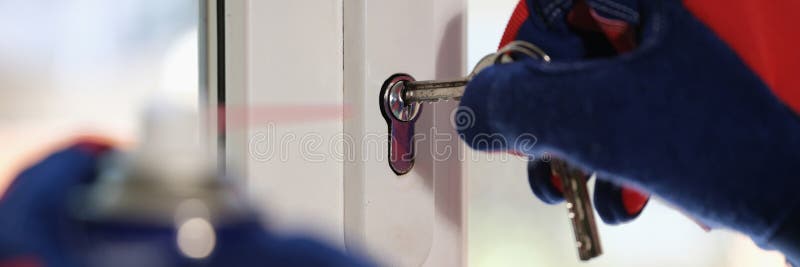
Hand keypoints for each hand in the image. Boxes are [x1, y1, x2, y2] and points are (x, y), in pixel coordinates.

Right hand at [458, 0, 799, 261]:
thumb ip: (516, 106)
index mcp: (633, 7)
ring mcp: (654, 74)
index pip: (547, 4)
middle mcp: (641, 31)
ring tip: (567, 177)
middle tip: (536, 143)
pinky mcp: (662, 114)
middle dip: (538, 114)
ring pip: (577, 102)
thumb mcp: (596, 120)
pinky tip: (615, 195)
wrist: (785, 196)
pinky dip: (600, 168)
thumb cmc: (712, 146)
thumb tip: (469, 108)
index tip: (511, 87)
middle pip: (553, 58)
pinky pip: (609, 131)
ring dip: (561, 151)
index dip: (520, 47)